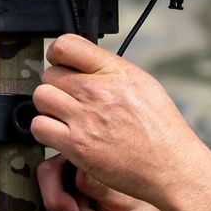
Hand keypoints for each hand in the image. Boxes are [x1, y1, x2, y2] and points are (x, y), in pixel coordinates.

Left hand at [30, 33, 210, 210]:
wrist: (170, 165)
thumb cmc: (161, 129)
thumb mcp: (143, 84)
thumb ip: (111, 71)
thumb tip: (84, 64)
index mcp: (116, 71)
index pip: (66, 46)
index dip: (58, 54)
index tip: (62, 64)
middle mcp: (98, 91)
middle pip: (50, 74)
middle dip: (58, 86)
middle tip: (71, 99)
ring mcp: (85, 118)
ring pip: (41, 98)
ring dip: (50, 107)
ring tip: (67, 117)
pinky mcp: (75, 145)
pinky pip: (40, 127)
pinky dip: (47, 130)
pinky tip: (64, 134)